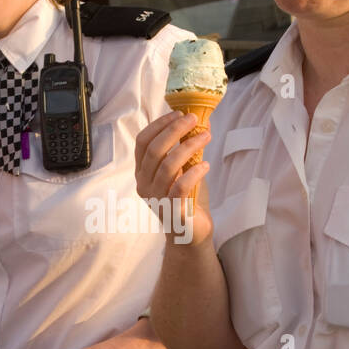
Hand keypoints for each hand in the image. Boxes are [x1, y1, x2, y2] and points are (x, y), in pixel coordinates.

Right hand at [135, 110, 213, 246]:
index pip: (142, 142)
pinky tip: (206, 165)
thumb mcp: (183, 170)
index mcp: (142, 172)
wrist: (190, 234)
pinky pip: (180, 187)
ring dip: (188, 147)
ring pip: (168, 166)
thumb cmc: (186, 199)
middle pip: (154, 150)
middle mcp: (144, 185)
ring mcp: (156, 199)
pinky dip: (194, 173)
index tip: (178, 113)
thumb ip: (185, 149)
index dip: (159, 125)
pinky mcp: (172, 212)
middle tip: (194, 119)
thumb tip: (201, 120)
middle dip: (175, 130)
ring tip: (206, 137)